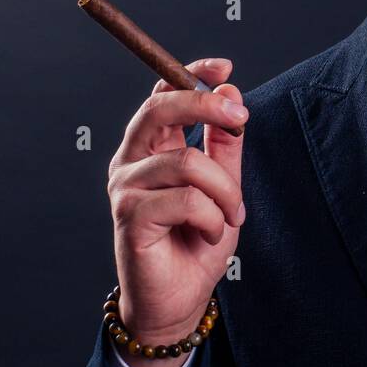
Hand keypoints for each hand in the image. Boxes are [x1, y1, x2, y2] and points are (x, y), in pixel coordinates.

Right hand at [106, 57, 246, 366]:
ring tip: (231, 217)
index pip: (162, 94)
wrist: (181, 298)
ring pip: (187, 162)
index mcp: (154, 147)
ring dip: (224, 192)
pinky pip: (186, 200)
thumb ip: (225, 144)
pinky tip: (209, 233)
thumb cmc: (199, 240)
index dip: (190, 73)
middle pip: (159, 108)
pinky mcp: (129, 216)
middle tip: (240, 116)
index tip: (225, 67)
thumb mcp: (224, 185)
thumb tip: (230, 91)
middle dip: (204, 104)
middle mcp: (132, 160)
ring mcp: (126, 187)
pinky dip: (212, 218)